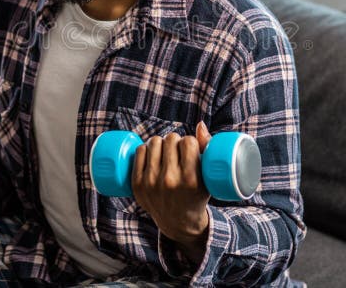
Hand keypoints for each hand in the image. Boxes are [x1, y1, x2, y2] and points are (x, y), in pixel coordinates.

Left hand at [132, 121, 212, 263]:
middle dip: (175, 141)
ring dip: (160, 143)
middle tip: (177, 151)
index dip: (189, 142)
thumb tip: (200, 124)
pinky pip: (139, 151)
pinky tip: (152, 154)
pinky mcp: (138, 184)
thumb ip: (207, 149)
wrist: (178, 222)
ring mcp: (151, 183)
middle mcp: (170, 181)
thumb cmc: (196, 194)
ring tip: (165, 152)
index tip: (190, 150)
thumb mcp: (207, 177)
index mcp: (191, 180)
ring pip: (154, 142)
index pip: (188, 141)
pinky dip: (146, 149)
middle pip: (170, 139)